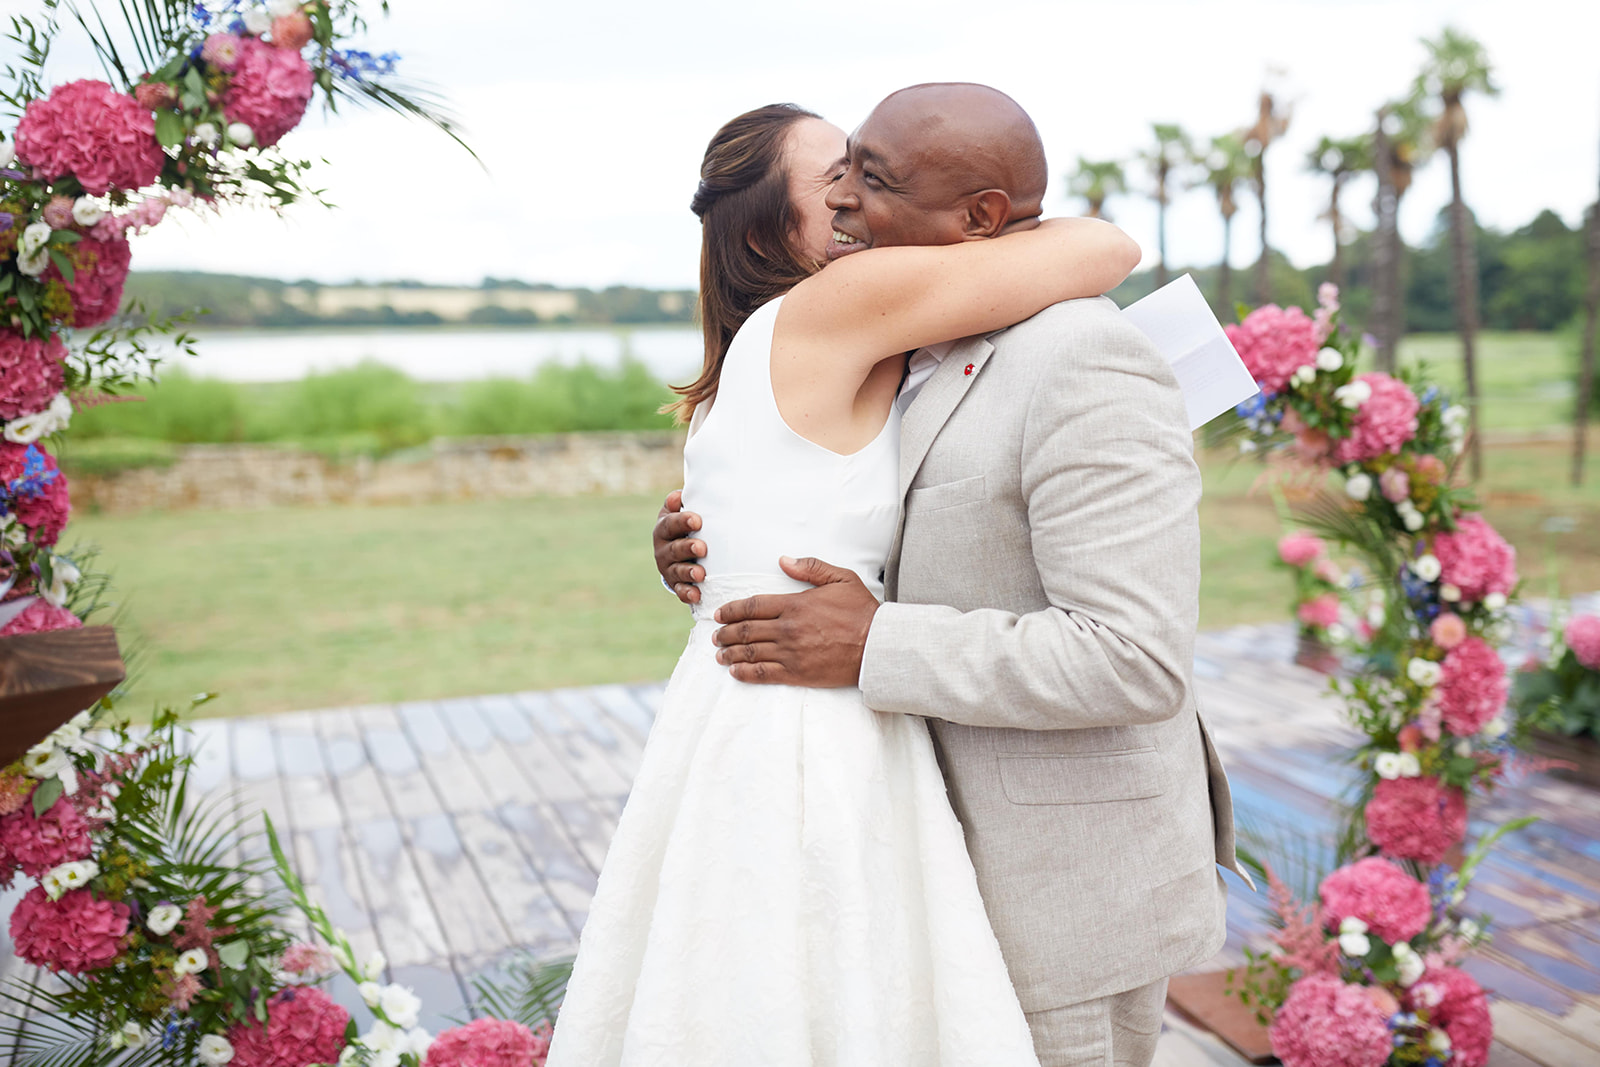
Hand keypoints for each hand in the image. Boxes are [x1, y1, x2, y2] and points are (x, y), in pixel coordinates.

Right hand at [654, 490, 704, 604]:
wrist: (681, 550)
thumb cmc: (686, 526)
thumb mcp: (680, 512)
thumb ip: (678, 504)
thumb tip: (677, 496)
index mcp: (664, 528)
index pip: (670, 524)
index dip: (682, 521)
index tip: (697, 520)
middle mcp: (663, 549)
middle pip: (674, 549)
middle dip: (687, 548)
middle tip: (702, 548)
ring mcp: (669, 568)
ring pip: (677, 571)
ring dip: (688, 572)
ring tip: (700, 574)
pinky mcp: (676, 584)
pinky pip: (681, 591)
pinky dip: (688, 593)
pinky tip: (697, 595)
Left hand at [712, 556, 878, 686]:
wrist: (878, 646)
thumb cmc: (862, 611)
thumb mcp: (841, 578)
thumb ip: (811, 567)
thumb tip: (783, 560)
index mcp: (794, 604)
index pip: (752, 606)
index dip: (730, 610)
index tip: (719, 614)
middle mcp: (787, 628)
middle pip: (745, 630)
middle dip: (725, 633)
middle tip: (715, 636)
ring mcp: (790, 652)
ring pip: (750, 653)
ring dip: (730, 653)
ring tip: (719, 654)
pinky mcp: (797, 673)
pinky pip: (763, 674)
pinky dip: (745, 673)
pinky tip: (735, 672)